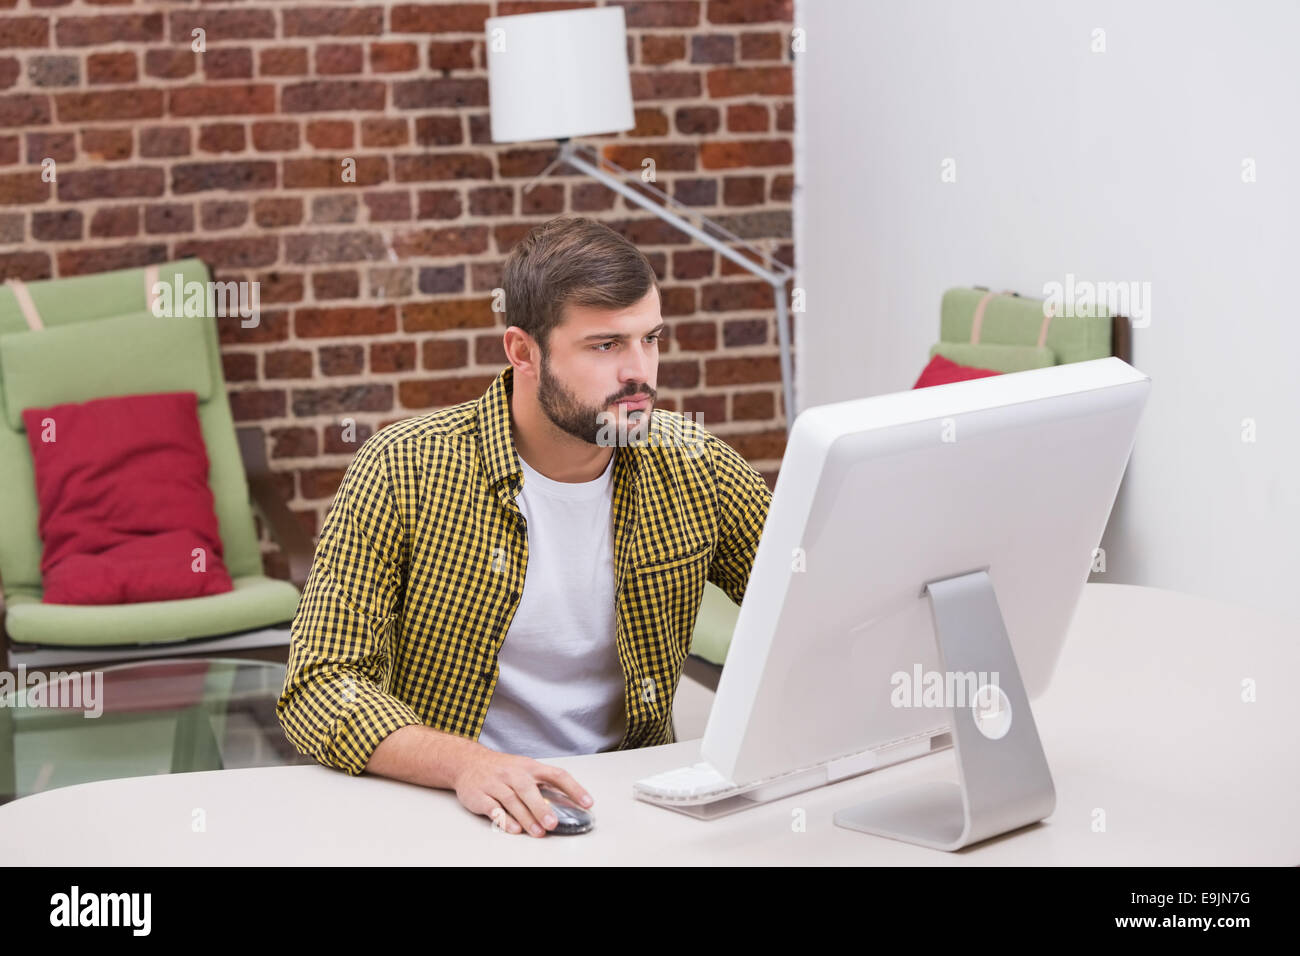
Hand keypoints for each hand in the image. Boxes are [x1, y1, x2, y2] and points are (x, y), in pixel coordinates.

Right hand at [452, 744, 592, 836]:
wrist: (467, 762)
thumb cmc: (502, 769)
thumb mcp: (525, 769)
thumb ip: (544, 784)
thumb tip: (568, 803)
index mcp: (530, 767)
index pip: (556, 774)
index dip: (573, 788)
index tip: (587, 803)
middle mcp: (513, 773)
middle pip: (528, 789)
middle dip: (541, 807)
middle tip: (553, 824)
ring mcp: (495, 783)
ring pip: (511, 800)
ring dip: (525, 818)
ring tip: (538, 832)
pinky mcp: (480, 795)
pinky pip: (492, 807)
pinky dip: (503, 819)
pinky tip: (513, 828)